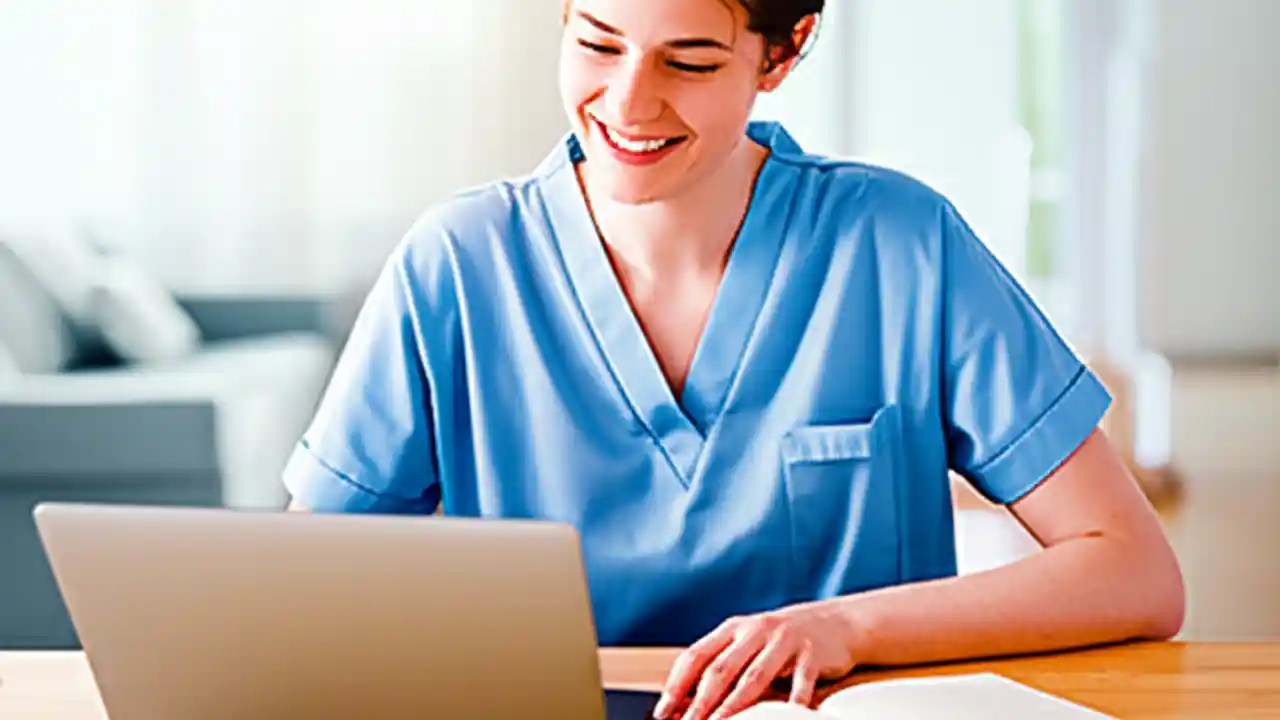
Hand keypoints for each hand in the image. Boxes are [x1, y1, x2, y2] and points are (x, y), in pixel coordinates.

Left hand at [654, 601, 861, 719]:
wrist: (834, 622)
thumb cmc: (781, 641)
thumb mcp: (749, 646)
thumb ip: (721, 667)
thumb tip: (684, 702)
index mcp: (733, 628)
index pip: (696, 655)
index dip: (677, 684)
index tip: (663, 710)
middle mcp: (755, 630)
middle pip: (721, 669)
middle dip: (700, 701)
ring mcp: (784, 640)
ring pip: (754, 677)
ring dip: (734, 705)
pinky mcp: (812, 653)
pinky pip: (800, 682)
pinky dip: (791, 702)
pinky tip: (785, 717)